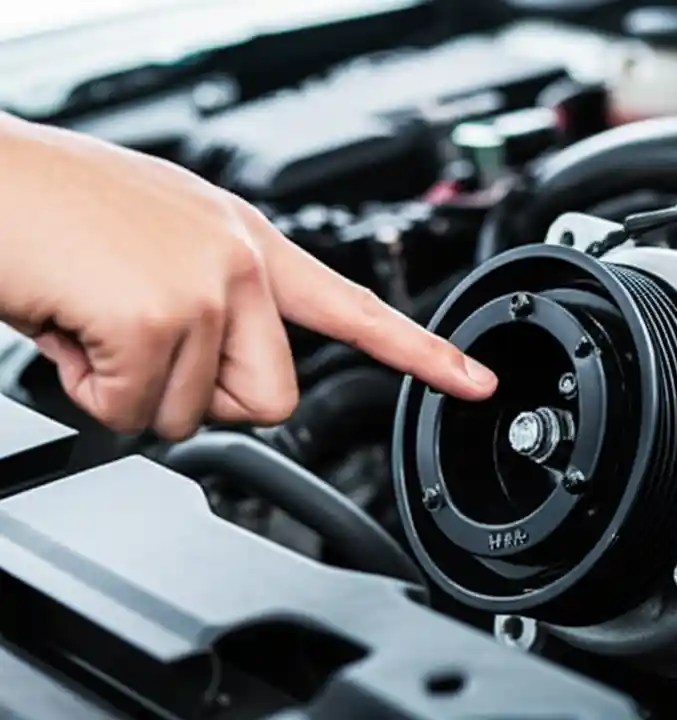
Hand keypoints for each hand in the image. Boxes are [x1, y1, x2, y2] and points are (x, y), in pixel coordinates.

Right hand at [0, 114, 495, 439]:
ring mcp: (209, 287)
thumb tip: (220, 379)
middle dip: (196, 395)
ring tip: (91, 316)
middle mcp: (244, 261)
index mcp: (249, 243)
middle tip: (138, 343)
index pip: (353, 307)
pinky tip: (69, 325)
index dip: (421, 353)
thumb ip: (216, 306)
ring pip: (190, 415)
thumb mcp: (160, 246)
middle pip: (271, 400)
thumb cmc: (52, 211)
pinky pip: (133, 413)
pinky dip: (88, 388)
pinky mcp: (159, 317)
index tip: (475, 381)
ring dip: (127, 386)